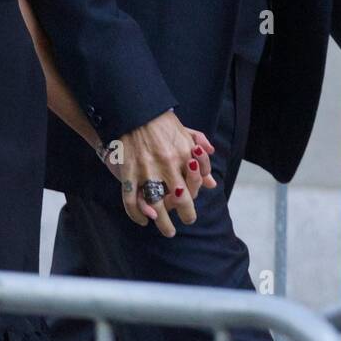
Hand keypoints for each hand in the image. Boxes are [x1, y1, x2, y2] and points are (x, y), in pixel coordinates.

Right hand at [99, 111, 215, 236]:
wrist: (134, 110)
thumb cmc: (162, 122)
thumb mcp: (186, 135)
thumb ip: (201, 159)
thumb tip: (211, 183)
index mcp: (184, 154)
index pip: (195, 185)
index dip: (194, 199)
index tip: (192, 207)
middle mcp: (168, 164)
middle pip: (180, 199)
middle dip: (186, 215)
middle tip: (185, 222)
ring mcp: (147, 169)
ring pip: (157, 205)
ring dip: (163, 222)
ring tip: (168, 231)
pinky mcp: (129, 171)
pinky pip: (132, 200)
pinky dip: (137, 214)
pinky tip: (143, 221)